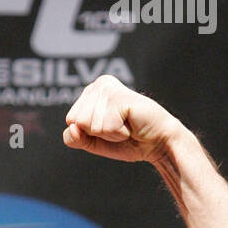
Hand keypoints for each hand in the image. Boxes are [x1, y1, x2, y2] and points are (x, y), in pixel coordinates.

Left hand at [63, 75, 179, 162]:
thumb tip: (72, 128)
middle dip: (98, 133)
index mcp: (90, 92)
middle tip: (118, 127)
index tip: (109, 128)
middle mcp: (98, 84)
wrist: (156, 142)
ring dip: (110, 133)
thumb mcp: (94, 142)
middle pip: (77, 121)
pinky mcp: (119, 97)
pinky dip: (119, 133)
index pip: (70, 120)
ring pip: (90, 125)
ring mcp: (108, 89)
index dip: (88, 133)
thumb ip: (75, 138)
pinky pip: (106, 127)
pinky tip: (131, 124)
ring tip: (125, 125)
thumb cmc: (127, 140)